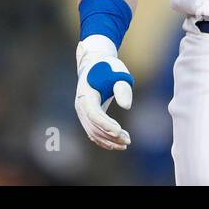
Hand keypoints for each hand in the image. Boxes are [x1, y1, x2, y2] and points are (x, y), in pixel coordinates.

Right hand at [74, 35, 133, 150]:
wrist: (95, 64)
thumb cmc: (108, 68)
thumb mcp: (118, 72)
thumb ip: (123, 87)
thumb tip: (126, 106)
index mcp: (86, 94)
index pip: (94, 114)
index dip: (105, 124)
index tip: (119, 131)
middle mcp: (81, 106)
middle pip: (93, 126)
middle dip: (110, 136)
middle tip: (128, 140)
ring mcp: (82, 113)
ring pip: (93, 132)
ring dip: (109, 140)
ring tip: (126, 143)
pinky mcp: (87, 117)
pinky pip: (93, 132)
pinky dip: (104, 140)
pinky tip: (117, 144)